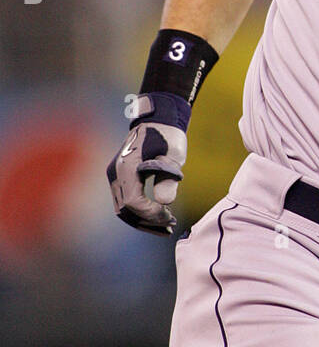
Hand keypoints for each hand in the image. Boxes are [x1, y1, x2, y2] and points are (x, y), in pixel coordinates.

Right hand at [106, 94, 189, 235]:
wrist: (158, 120)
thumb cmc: (168, 135)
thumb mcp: (174, 155)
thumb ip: (168, 177)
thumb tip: (163, 202)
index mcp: (127, 167)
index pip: (133, 202)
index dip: (151, 213)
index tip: (170, 214)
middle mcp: (116, 173)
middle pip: (126, 210)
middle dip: (148, 221)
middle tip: (170, 224)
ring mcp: (115, 176)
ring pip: (123, 210)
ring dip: (143, 221)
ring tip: (166, 226)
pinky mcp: (120, 178)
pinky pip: (125, 202)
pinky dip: (140, 213)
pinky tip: (158, 217)